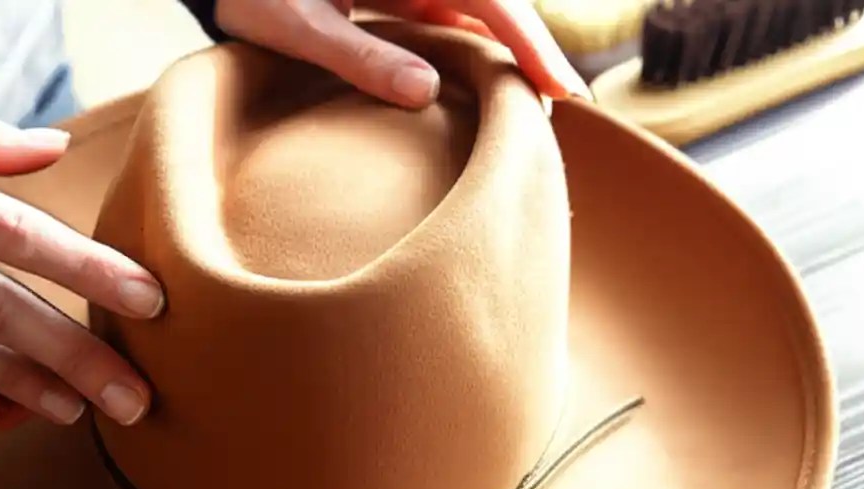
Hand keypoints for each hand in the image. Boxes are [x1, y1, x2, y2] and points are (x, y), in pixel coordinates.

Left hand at [214, 0, 588, 107]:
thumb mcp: (296, 25)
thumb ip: (357, 56)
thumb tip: (425, 93)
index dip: (528, 40)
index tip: (558, 85)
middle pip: (496, 4)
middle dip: (533, 48)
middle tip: (566, 101)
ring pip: (481, 14)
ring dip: (511, 53)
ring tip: (540, 102)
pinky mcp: (402, 0)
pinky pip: (455, 24)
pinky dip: (479, 54)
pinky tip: (495, 89)